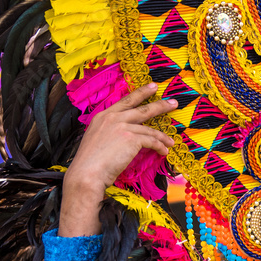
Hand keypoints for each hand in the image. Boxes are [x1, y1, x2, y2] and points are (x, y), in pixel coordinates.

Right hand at [59, 83, 176, 236]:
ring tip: (170, 141)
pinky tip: (163, 151)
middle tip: (173, 103)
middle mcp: (113, 118)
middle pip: (142, 108)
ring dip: (162, 136)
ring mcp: (123, 126)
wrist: (86, 173)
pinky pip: (151, 141)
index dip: (140, 93)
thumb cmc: (90, 163)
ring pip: (149, 128)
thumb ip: (109, 132)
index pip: (125, 101)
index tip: (151, 87)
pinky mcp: (131, 138)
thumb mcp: (97, 139)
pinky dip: (159, 147)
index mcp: (103, 116)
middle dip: (160, 105)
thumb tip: (124, 136)